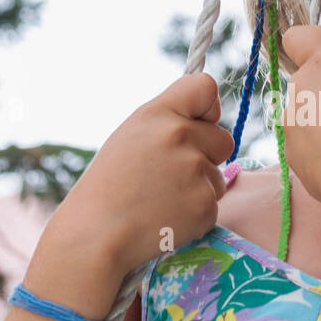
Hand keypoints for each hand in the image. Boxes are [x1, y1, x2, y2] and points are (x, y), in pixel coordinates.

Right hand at [48, 72, 234, 274]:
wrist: (97, 234)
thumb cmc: (109, 186)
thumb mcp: (130, 137)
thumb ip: (167, 123)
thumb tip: (207, 119)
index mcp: (157, 114)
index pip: (204, 87)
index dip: (208, 107)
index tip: (199, 124)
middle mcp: (180, 136)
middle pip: (223, 138)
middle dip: (207, 155)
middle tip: (172, 174)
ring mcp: (195, 171)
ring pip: (218, 175)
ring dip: (199, 187)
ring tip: (161, 199)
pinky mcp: (205, 204)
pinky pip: (214, 203)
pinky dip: (195, 212)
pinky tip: (166, 216)